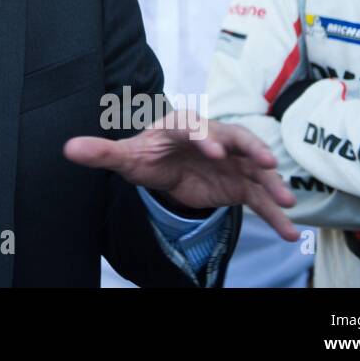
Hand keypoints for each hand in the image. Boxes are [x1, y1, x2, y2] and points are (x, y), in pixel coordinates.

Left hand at [63, 114, 298, 241]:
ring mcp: (231, 161)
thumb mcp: (126, 157)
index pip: (195, 127)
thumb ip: (102, 153)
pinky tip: (291, 233)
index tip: (213, 150)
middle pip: (235, 139)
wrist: (166, 165)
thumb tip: (68, 148)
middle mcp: (213, 138)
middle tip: (267, 163)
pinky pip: (260, 199)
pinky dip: (275, 215)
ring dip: (272, 184)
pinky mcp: (240, 184)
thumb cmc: (147, 154)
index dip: (204, 137)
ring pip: (255, 170)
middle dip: (251, 149)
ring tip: (288, 203)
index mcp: (183, 127)